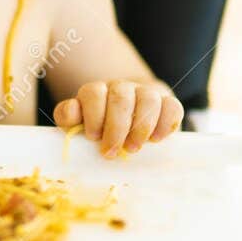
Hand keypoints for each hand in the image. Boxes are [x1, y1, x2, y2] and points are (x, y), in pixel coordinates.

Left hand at [54, 80, 182, 156]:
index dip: (94, 115)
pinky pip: (172, 105)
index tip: (93, 138)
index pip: (93, 93)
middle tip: (112, 152)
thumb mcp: (79, 125)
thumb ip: (69, 117)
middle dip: (116, 127)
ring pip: (148, 98)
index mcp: (97, 92)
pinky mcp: (167, 103)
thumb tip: (71, 112)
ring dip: (141, 126)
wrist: (129, 126)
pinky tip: (157, 139)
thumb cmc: (100, 129)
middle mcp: (121, 88)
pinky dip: (166, 123)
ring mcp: (145, 93)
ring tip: (133, 148)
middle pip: (121, 97)